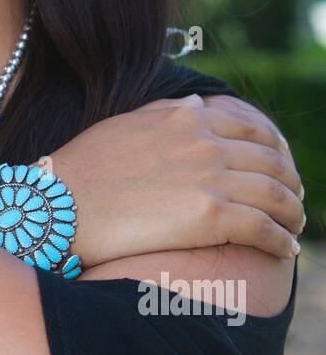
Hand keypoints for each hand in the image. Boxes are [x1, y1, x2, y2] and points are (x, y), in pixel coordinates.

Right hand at [47, 94, 304, 268]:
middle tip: (295, 201)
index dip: (276, 152)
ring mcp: (210, 178)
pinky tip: (286, 250)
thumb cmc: (84, 167)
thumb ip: (168, 112)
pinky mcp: (210, 216)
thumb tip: (198, 104)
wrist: (60, 203)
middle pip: (272, 162)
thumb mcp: (127, 122)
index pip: (252, 130)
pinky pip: (264, 228)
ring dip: (293, 213)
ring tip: (294, 227)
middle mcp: (206, 143)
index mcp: (188, 118)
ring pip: (276, 195)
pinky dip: (282, 240)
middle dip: (291, 182)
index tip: (280, 169)